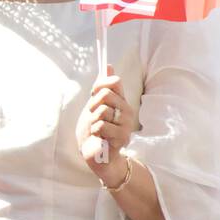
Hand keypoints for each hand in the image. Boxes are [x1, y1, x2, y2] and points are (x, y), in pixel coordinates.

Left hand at [78, 63, 138, 181]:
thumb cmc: (94, 129)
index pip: (114, 82)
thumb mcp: (94, 105)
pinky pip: (101, 125)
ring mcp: (126, 124)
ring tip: (97, 129)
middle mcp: (127, 111)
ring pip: (102, 110)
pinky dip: (95, 131)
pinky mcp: (122, 137)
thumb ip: (101, 87)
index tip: (94, 96)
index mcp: (121, 101)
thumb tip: (108, 66)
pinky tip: (99, 137)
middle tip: (94, 117)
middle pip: (105, 94)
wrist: (94, 153)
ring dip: (93, 121)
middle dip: (93, 105)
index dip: (99, 86)